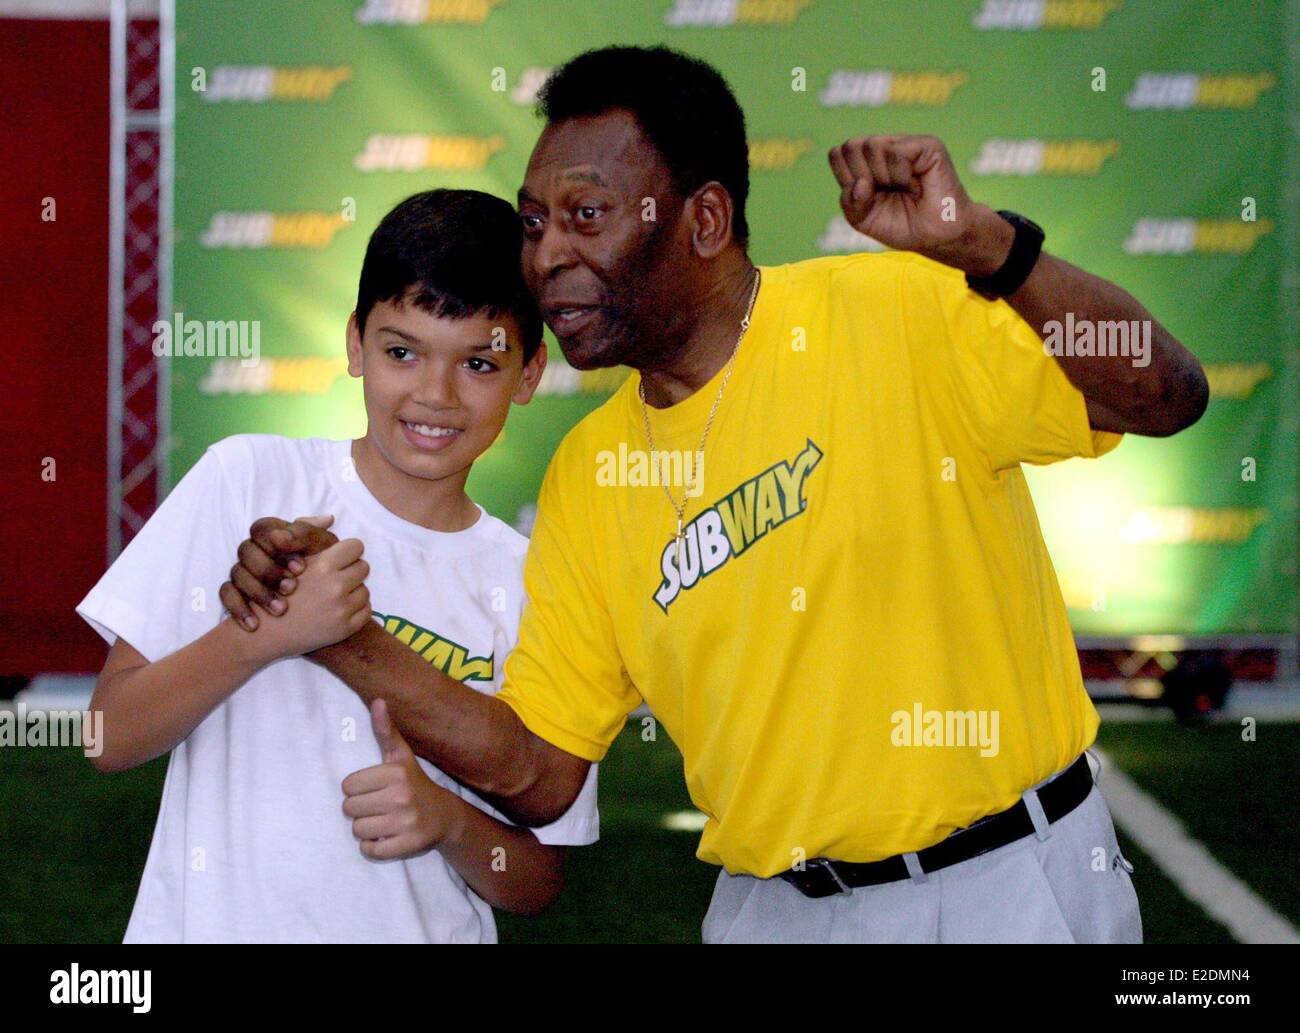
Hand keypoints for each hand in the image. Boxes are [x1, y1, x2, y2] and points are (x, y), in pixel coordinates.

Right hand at [220, 515, 339, 629]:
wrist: (316, 599)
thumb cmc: (322, 565)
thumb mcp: (322, 549)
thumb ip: (320, 535)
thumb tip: (327, 520)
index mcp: (272, 532)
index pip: (263, 529)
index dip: (281, 546)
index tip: (302, 567)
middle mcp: (253, 548)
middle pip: (247, 551)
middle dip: (270, 572)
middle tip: (293, 588)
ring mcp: (241, 568)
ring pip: (238, 574)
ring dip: (259, 593)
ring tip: (281, 610)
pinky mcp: (233, 589)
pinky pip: (226, 595)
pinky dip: (239, 609)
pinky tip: (255, 625)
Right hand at [245, 538, 370, 661]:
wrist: (265, 632)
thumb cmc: (273, 589)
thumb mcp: (285, 556)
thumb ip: (307, 533)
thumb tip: (330, 518)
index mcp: (323, 565)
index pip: (356, 546)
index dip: (346, 552)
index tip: (337, 560)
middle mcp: (335, 587)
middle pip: (363, 567)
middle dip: (350, 572)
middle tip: (333, 580)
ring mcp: (341, 610)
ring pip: (365, 590)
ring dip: (352, 592)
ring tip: (331, 597)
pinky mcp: (345, 628)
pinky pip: (366, 611)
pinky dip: (355, 611)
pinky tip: (336, 611)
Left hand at [342, 699, 460, 860]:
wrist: (445, 816)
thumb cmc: (414, 783)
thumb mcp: (401, 756)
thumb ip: (385, 731)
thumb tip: (377, 700)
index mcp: (395, 774)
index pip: (347, 786)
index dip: (358, 789)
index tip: (374, 790)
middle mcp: (401, 797)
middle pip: (349, 809)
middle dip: (360, 810)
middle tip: (378, 807)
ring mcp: (405, 823)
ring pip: (358, 831)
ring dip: (366, 829)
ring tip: (383, 822)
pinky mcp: (407, 846)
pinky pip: (370, 851)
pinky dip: (372, 848)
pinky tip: (386, 837)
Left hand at [828, 134, 1012, 273]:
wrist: (937, 238)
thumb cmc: (903, 226)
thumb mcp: (864, 219)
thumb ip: (850, 201)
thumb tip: (860, 183)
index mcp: (867, 160)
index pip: (838, 153)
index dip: (845, 179)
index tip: (867, 197)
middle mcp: (885, 146)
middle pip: (851, 146)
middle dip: (862, 178)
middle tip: (887, 192)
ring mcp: (906, 143)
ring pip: (871, 146)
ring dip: (883, 178)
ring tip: (905, 188)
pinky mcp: (927, 145)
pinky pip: (895, 153)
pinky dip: (900, 176)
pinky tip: (916, 184)